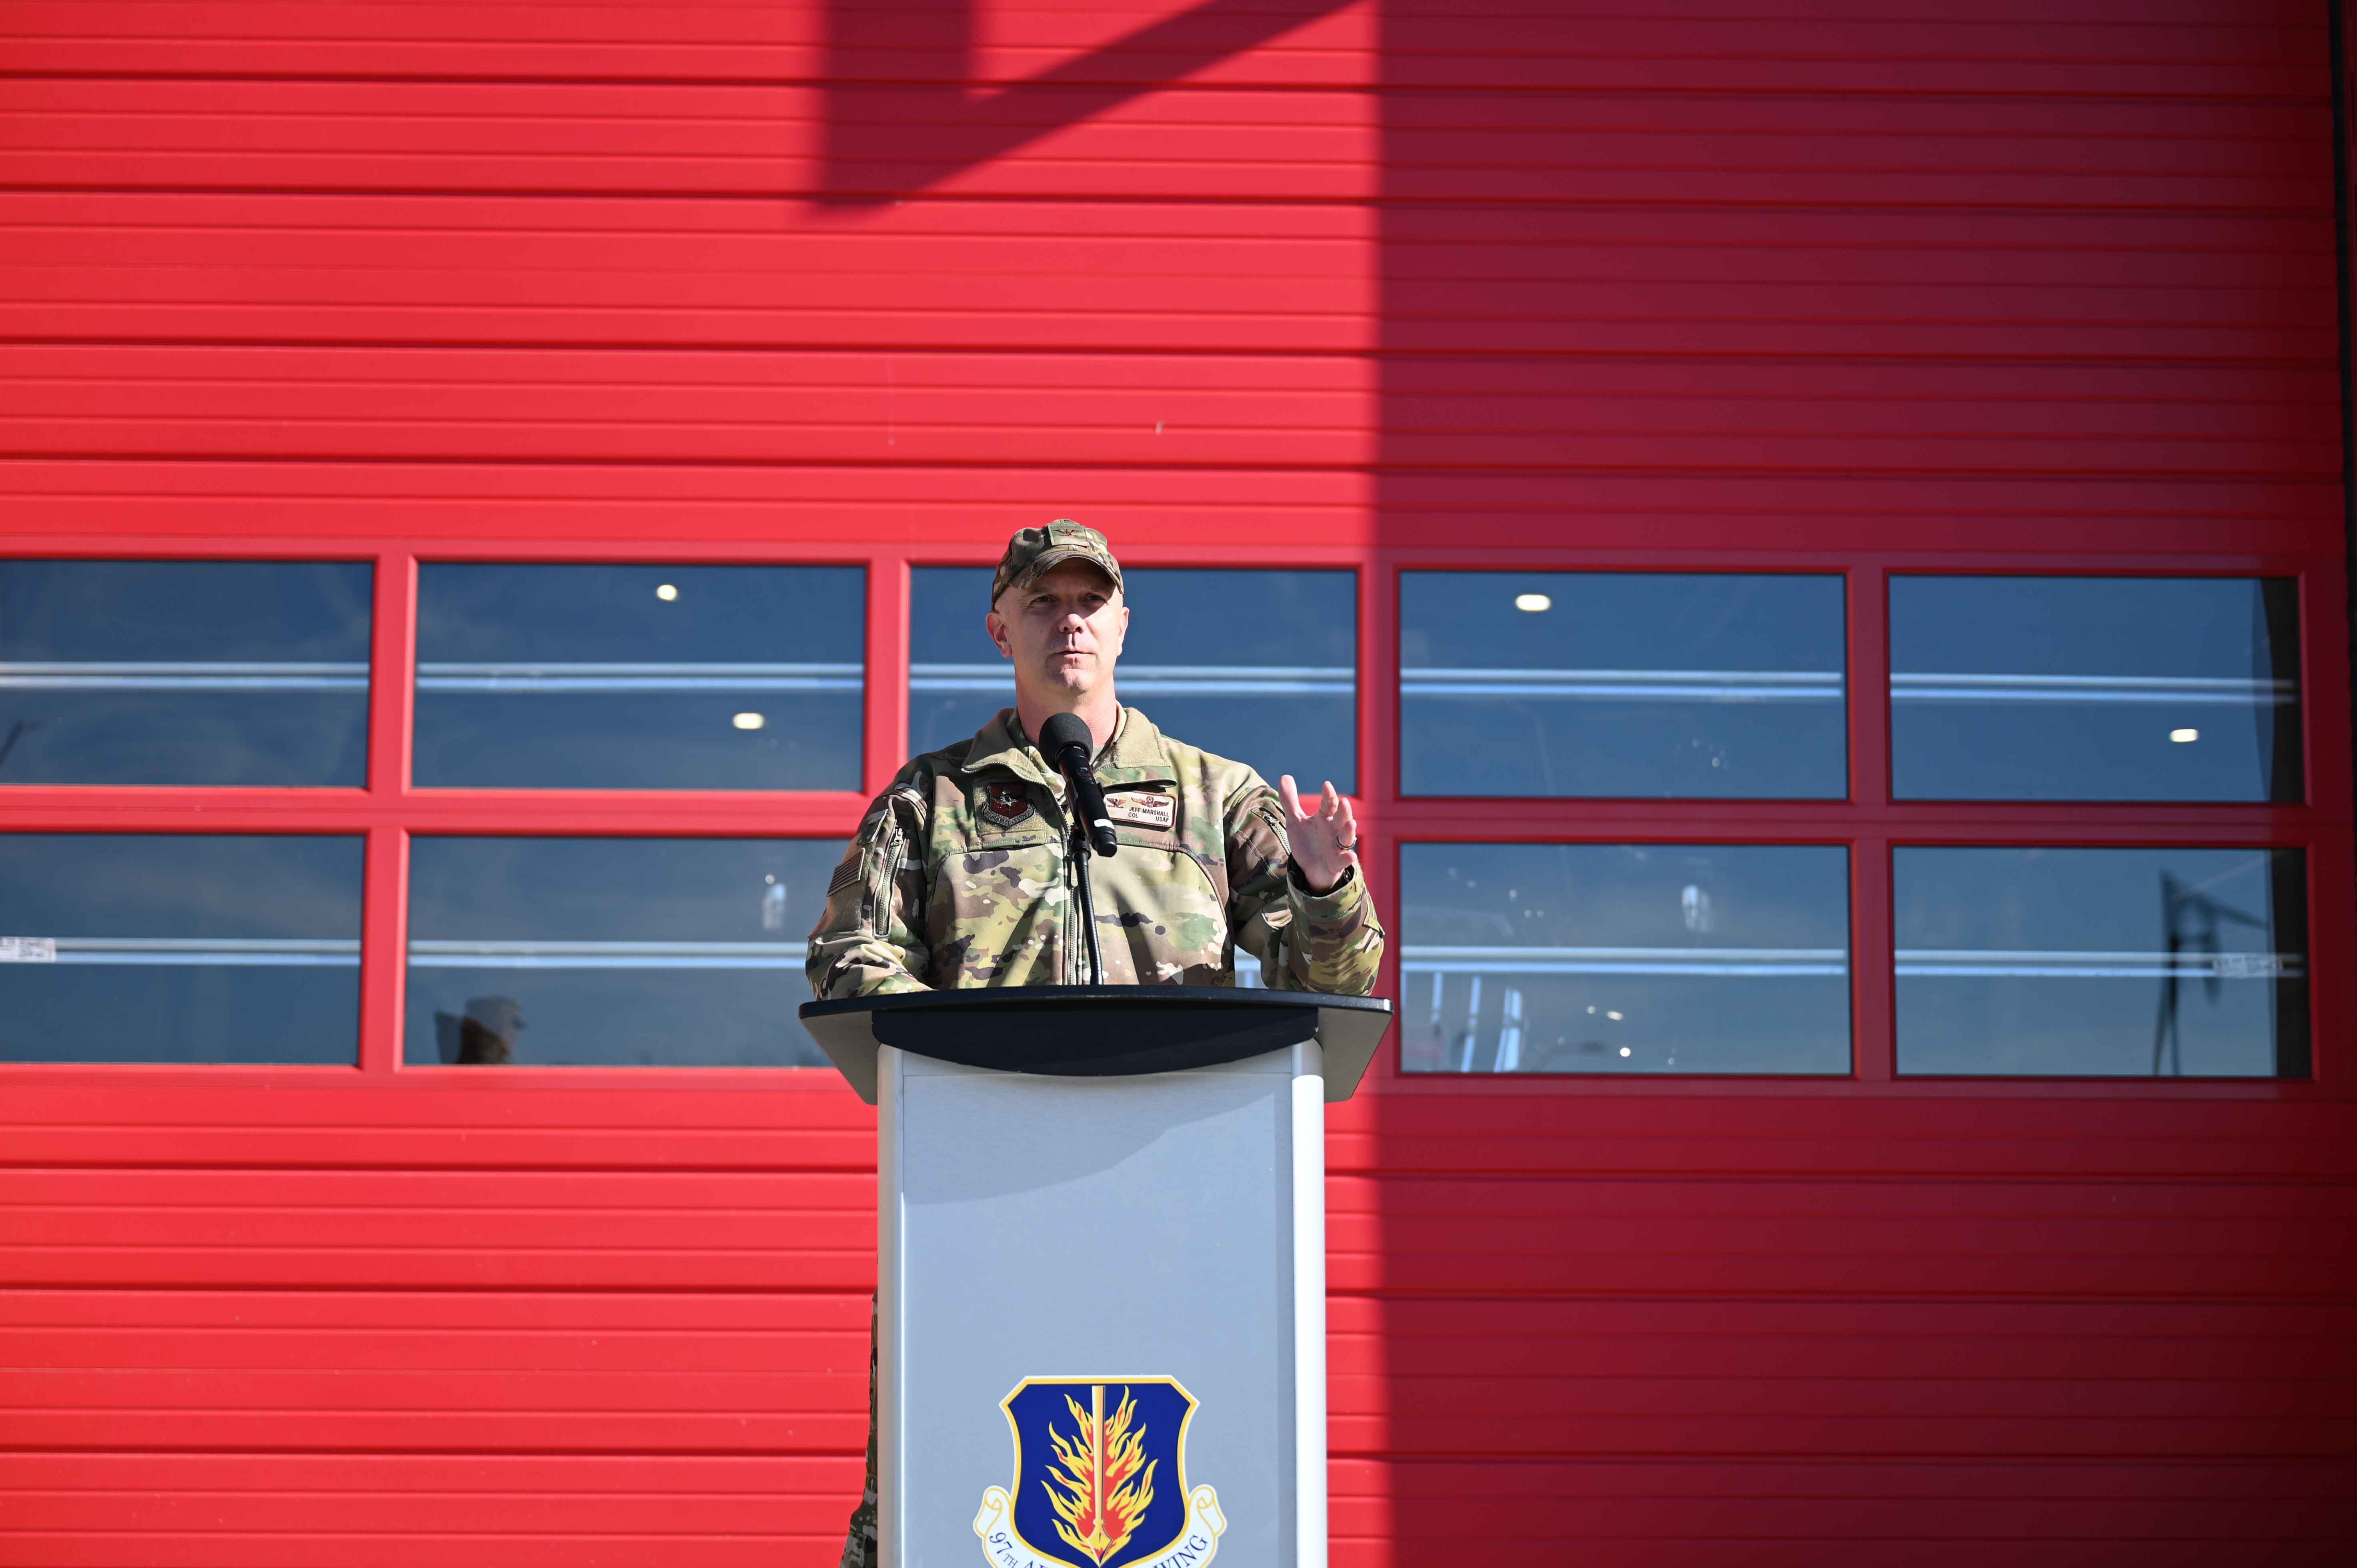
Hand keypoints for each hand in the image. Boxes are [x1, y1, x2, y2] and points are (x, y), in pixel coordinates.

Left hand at [1279, 775, 1358, 894]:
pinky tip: (1350, 856)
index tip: (1326, 785)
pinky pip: (1343, 860)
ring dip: (1349, 830)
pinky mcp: (1336, 863)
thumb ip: (1290, 801)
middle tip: (1343, 801)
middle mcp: (1333, 830)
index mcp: (1324, 818)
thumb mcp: (1295, 821)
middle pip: (1341, 818)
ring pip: (1346, 837)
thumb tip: (1285, 776)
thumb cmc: (1307, 842)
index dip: (1328, 795)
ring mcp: (1337, 846)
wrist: (1309, 868)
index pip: (1328, 804)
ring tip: (1351, 823)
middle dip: (1344, 811)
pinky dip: (1347, 858)